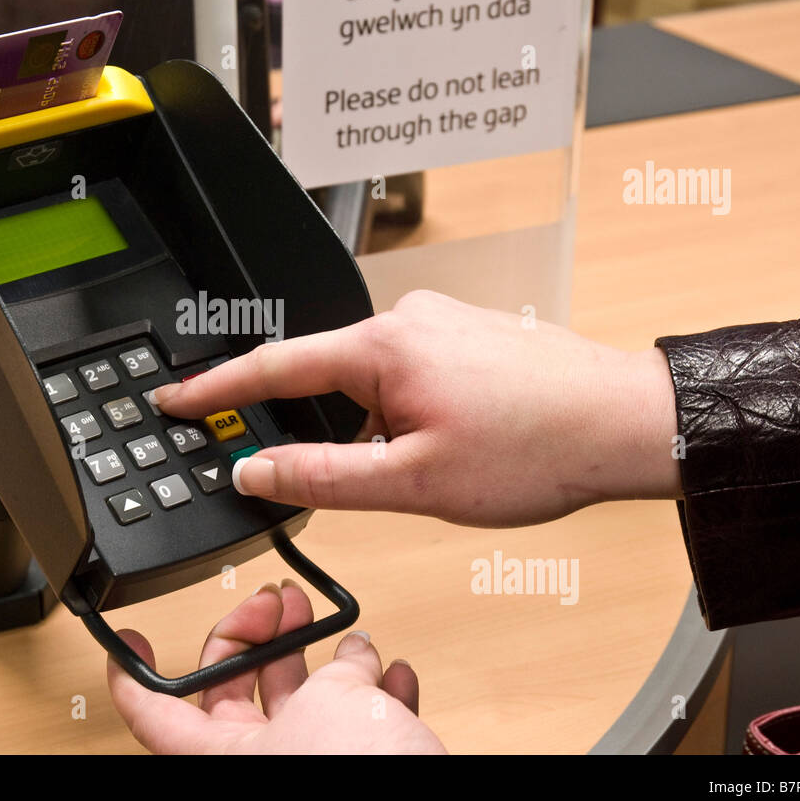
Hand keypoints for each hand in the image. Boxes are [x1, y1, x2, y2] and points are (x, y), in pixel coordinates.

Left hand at [106, 581, 446, 752]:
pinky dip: (375, 696)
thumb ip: (335, 664)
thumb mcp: (333, 698)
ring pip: (301, 705)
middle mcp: (256, 764)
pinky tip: (392, 674)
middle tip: (278, 604)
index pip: (151, 709)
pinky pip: (353, 728)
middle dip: (258, 638)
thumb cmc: (358, 776)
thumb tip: (354, 652)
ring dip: (326, 661)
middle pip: (234, 691)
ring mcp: (304, 768)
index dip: (131, 669)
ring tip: (348, 635)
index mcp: (220, 752)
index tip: (130, 636)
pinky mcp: (353, 772)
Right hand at [154, 290, 680, 525]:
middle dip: (323, 433)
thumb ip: (323, 478)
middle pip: (324, 378)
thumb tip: (257, 471)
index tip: (171, 396)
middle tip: (353, 479)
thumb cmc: (538, 446)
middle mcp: (407, 319)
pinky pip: (408, 374)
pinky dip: (405, 414)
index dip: (212, 388)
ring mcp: (440, 322)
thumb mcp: (414, 481)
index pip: (272, 367)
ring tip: (436, 469)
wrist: (628, 422)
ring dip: (375, 430)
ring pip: (370, 383)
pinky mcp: (466, 335)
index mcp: (382, 346)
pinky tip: (450, 448)